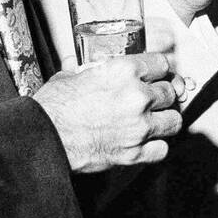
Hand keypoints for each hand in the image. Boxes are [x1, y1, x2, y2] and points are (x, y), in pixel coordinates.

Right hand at [34, 52, 182, 173]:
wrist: (43, 137)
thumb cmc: (54, 107)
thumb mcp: (72, 74)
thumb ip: (93, 69)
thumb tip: (91, 65)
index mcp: (124, 71)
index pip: (162, 64)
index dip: (160, 70)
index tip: (157, 75)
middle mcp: (137, 97)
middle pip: (170, 91)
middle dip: (162, 95)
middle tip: (153, 98)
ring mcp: (139, 126)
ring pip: (174, 120)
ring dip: (165, 119)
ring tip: (155, 120)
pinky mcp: (134, 153)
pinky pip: (162, 149)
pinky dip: (157, 146)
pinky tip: (148, 142)